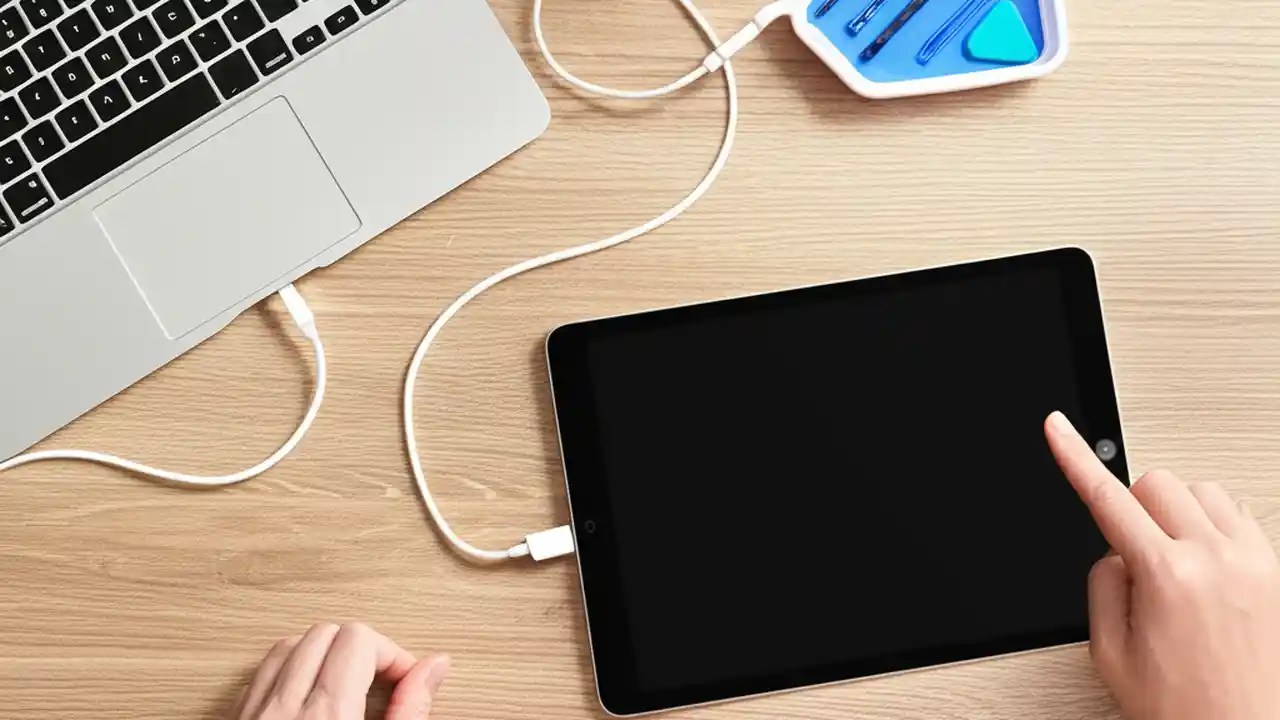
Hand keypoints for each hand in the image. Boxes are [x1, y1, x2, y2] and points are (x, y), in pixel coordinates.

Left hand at [232, 623, 449, 719]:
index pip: (358, 637)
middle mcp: (283, 710)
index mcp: (327, 714)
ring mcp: (253, 716)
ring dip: (321, 656)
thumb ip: (412, 708)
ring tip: (345, 687)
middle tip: (379, 684)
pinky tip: (308, 697)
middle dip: (358, 650)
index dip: (391, 653)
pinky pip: (260, 675)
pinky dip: (287, 674)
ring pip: (288, 646)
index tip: (403, 678)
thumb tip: (435, 666)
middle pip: (325, 633)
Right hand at [1045, 411, 1279, 719]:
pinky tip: (1208, 564)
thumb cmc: (1190, 710)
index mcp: (1167, 576)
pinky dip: (1216, 527)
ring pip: (1203, 491)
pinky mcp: (1279, 570)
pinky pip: (1242, 515)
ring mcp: (1257, 561)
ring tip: (1176, 561)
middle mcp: (1217, 559)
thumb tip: (1114, 551)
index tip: (1058, 428)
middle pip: (1158, 482)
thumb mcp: (1111, 655)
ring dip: (1179, 513)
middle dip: (1135, 507)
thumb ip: (1102, 586)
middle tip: (1134, 552)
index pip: (1106, 496)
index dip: (1074, 456)